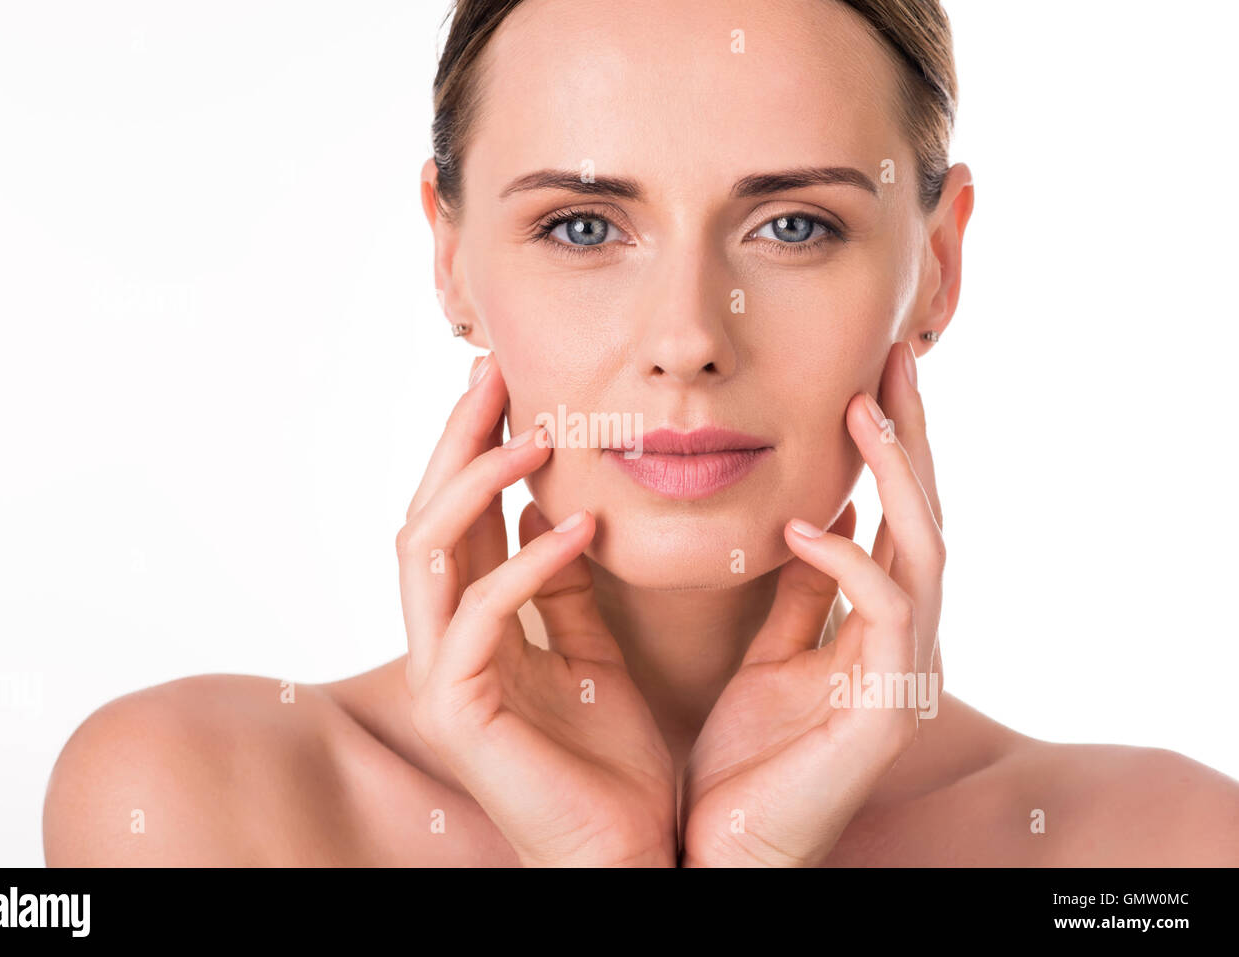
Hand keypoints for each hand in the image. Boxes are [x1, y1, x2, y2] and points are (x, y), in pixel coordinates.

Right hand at [397, 354, 676, 866]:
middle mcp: (442, 640)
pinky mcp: (458, 709)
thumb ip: (564, 585)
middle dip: (459, 440)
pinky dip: (526, 563)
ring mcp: (441, 674)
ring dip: (475, 483)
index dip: (476, 446)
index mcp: (472, 624)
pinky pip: (478, 615)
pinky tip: (578, 527)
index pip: (459, 516)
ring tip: (534, 433)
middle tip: (495, 372)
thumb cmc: (608, 759)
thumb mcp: (592, 648)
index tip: (512, 382)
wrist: (624, 849)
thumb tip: (554, 509)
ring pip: (425, 551)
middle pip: (428, 514)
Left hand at [681, 341, 944, 866]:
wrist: (728, 850)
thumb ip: (804, 596)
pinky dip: (851, 563)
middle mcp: (906, 648)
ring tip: (865, 409)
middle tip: (897, 357)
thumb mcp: (773, 656)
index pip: (898, 522)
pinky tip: (806, 525)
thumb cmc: (747, 761)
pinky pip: (885, 615)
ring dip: (899, 478)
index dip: (891, 452)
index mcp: (879, 633)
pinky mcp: (884, 713)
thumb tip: (822, 522)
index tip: (870, 379)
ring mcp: (904, 681)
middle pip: (927, 521)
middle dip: (913, 439)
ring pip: (925, 554)